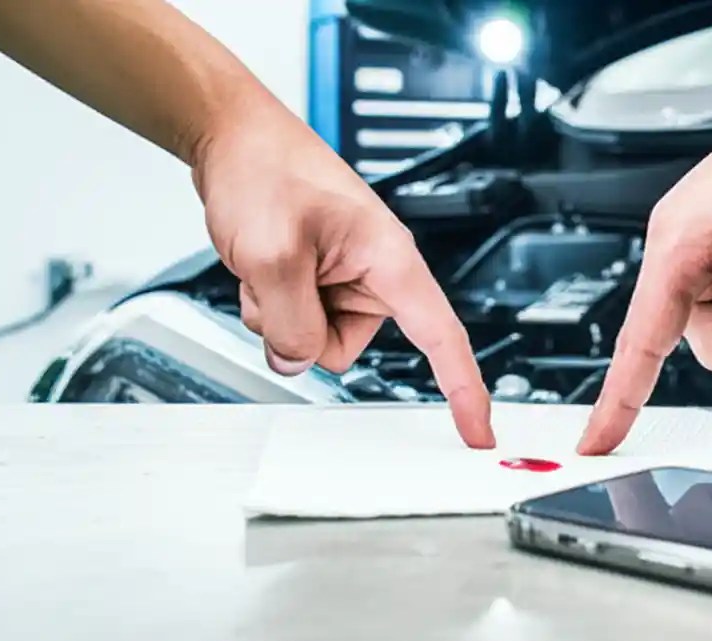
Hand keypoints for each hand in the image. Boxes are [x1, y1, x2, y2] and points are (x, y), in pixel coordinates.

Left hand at [192, 103, 494, 447]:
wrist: (233, 137)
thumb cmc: (266, 170)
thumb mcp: (274, 254)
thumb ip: (291, 324)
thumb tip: (296, 362)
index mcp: (390, 260)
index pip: (443, 338)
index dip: (465, 390)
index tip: (478, 432)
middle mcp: (374, 272)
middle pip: (346, 348)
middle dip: (302, 330)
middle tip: (278, 281)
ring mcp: (343, 276)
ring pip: (314, 339)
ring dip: (278, 316)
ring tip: (266, 266)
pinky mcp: (316, 277)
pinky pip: (293, 322)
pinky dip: (267, 305)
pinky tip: (259, 267)